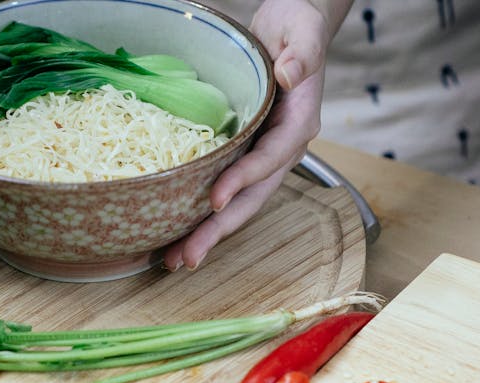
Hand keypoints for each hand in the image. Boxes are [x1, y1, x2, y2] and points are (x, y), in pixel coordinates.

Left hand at [163, 0, 353, 270]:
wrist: (294, 26)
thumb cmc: (300, 25)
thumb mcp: (303, 31)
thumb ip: (302, 53)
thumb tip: (290, 74)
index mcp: (299, 124)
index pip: (271, 158)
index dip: (244, 180)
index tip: (215, 198)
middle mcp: (282, 147)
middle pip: (252, 197)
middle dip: (219, 229)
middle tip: (186, 258)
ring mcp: (263, 153)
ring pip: (237, 201)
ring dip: (208, 232)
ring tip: (175, 260)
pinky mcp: (245, 151)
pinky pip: (224, 186)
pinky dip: (201, 210)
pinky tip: (175, 227)